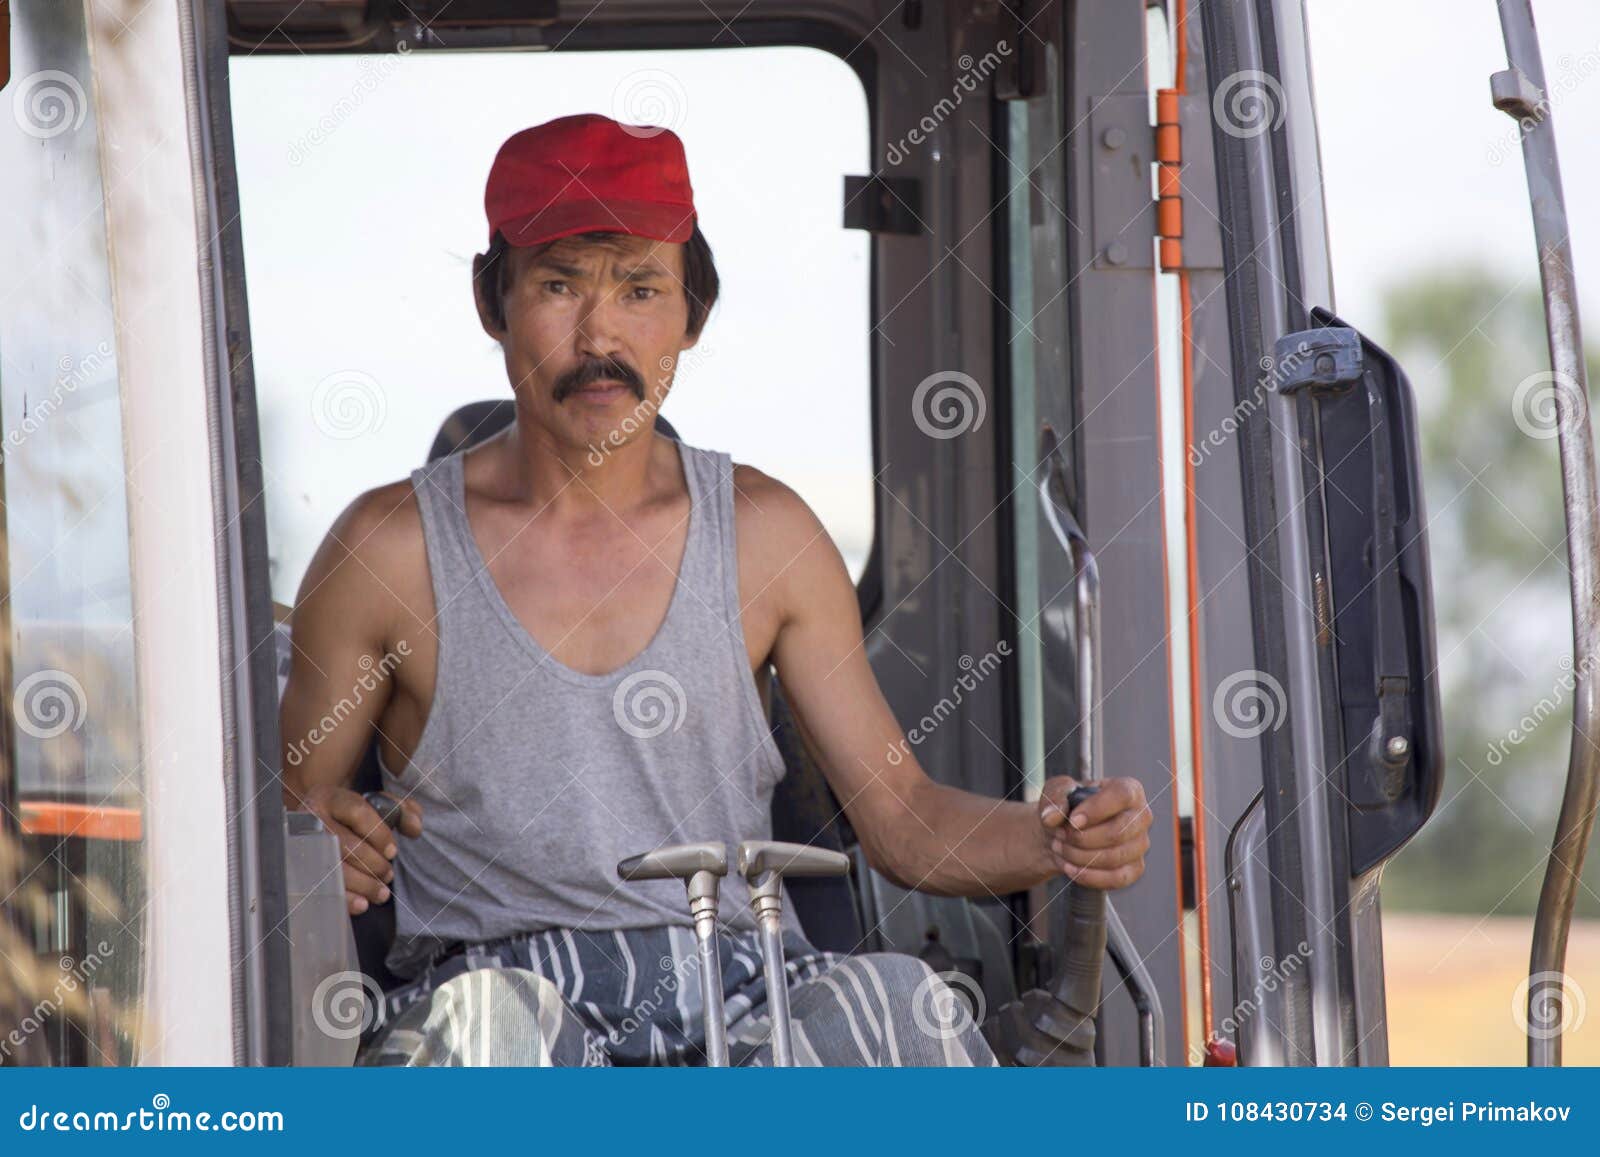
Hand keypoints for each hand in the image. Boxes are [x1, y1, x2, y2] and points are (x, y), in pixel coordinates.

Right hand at [286, 784, 423, 914]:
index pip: (357, 812)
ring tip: (381, 893)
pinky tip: (362, 904)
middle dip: (373, 865)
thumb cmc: (352, 816)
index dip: (379, 834)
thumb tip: (415, 828)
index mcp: (332, 798)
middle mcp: (312, 819)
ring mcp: (302, 844)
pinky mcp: (299, 868)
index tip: (392, 851)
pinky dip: (344, 899)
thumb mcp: (375, 804)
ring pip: (333, 868)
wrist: (318, 821)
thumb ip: (402, 811)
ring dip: (363, 884)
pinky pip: (321, 887)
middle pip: (346, 845)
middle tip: (388, 874)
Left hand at [1037, 775, 1151, 889]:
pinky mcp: (1134, 868)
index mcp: (1129, 790)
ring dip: (1080, 856)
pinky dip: (1088, 876)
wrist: (1064, 832)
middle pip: (1118, 833)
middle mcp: (1141, 816)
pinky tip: (1070, 868)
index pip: (1122, 796)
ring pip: (1114, 858)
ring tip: (1060, 847)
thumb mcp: (1056, 791)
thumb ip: (1054, 798)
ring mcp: (1140, 844)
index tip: (1073, 821)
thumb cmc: (1068, 807)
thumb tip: (1051, 817)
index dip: (1096, 809)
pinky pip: (1117, 878)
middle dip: (1082, 838)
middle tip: (1060, 835)